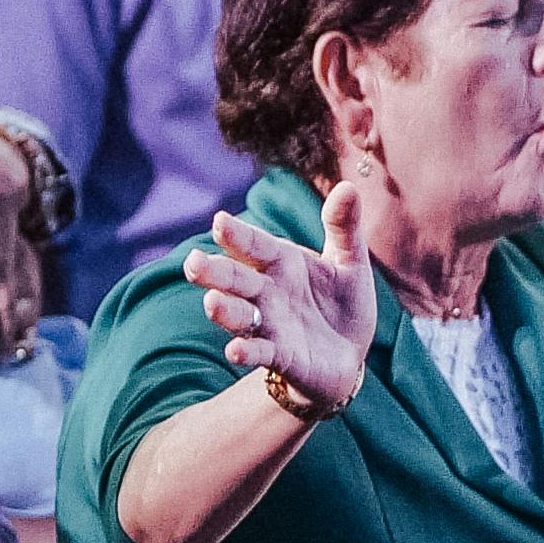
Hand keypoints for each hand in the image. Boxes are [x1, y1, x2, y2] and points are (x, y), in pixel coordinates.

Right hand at [180, 180, 375, 413]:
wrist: (348, 356)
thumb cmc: (342, 304)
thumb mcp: (349, 262)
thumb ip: (344, 227)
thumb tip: (348, 186)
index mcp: (280, 262)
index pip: (253, 244)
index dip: (237, 235)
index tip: (219, 222)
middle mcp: (267, 291)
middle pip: (235, 278)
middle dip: (214, 272)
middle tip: (193, 264)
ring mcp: (270, 324)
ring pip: (239, 315)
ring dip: (225, 311)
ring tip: (212, 303)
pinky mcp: (281, 356)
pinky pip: (259, 352)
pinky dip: (246, 351)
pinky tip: (235, 350)